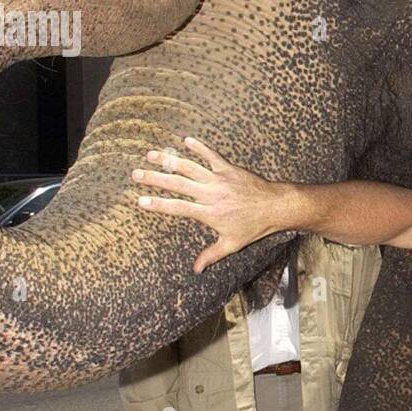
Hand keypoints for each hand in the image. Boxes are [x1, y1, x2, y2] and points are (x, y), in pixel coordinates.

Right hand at [132, 136, 283, 272]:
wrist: (275, 207)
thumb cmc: (254, 227)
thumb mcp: (232, 244)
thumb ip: (211, 255)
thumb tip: (196, 270)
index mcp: (209, 213)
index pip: (178, 208)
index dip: (158, 205)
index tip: (140, 201)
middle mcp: (211, 194)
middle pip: (178, 185)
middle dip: (155, 179)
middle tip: (136, 174)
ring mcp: (219, 179)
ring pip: (190, 167)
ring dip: (169, 160)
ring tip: (151, 155)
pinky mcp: (229, 169)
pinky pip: (212, 156)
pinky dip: (199, 147)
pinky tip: (185, 140)